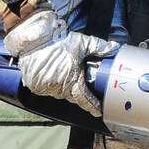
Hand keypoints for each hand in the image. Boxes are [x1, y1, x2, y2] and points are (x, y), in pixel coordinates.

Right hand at [5, 9, 119, 115]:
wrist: (33, 38)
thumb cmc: (57, 41)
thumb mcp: (83, 43)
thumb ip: (100, 48)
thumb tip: (116, 49)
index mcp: (72, 80)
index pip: (85, 99)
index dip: (93, 106)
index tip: (98, 111)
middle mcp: (58, 87)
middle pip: (72, 96)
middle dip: (77, 91)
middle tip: (77, 79)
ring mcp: (45, 88)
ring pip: (59, 93)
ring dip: (64, 87)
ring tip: (63, 73)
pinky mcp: (34, 86)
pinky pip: (46, 90)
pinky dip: (51, 85)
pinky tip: (53, 74)